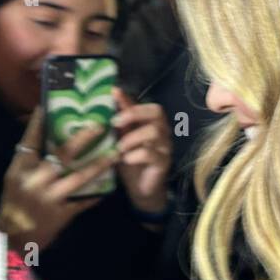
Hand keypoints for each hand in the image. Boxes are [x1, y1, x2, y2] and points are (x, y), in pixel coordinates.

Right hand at [0, 108, 120, 252]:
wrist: (12, 240)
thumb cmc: (13, 205)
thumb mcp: (14, 179)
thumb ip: (29, 161)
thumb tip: (46, 135)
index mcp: (20, 170)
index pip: (30, 141)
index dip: (39, 122)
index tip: (49, 105)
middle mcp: (34, 181)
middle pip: (62, 155)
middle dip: (82, 139)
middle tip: (99, 125)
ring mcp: (49, 198)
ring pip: (79, 177)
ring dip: (99, 164)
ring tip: (115, 154)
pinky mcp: (60, 214)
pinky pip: (83, 202)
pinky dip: (96, 194)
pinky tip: (110, 187)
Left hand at [113, 89, 171, 213]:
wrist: (140, 189)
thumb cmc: (131, 159)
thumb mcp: (123, 136)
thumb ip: (123, 115)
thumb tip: (114, 90)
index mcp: (154, 123)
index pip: (151, 106)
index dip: (133, 105)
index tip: (114, 106)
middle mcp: (163, 132)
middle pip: (157, 113)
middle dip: (134, 114)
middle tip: (116, 123)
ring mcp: (165, 147)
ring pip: (154, 132)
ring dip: (132, 138)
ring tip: (119, 147)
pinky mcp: (163, 163)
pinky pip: (151, 154)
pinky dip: (134, 155)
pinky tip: (126, 160)